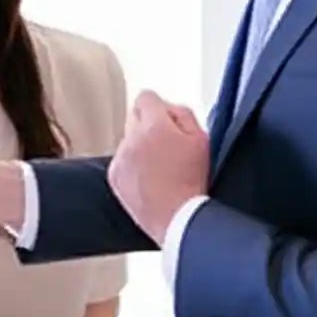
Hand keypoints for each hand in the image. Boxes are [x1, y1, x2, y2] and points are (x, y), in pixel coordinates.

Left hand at [107, 90, 208, 243]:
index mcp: (154, 126)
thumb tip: (169, 107)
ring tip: (161, 168)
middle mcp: (131, 139)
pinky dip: (132, 167)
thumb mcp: (202, 140)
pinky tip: (150, 180)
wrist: (178, 219)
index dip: (160, 107)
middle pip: (136, 118)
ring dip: (140, 147)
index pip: (146, 97)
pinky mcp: (114, 176)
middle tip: (168, 146)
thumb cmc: (193, 182)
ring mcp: (120, 158)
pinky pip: (121, 161)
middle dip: (150, 126)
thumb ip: (183, 114)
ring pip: (128, 140)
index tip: (167, 120)